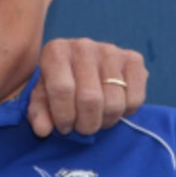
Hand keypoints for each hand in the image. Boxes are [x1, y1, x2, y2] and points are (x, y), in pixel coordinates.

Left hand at [28, 38, 147, 136]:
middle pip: (90, 98)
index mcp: (56, 52)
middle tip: (82, 128)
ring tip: (96, 121)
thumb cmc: (58, 84)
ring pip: (114, 102)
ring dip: (104, 121)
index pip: (62, 89)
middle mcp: (83, 46)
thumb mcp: (42, 98)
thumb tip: (42, 130)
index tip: (64, 128)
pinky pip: (136, 98)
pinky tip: (112, 110)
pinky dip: (125, 113)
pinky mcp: (133, 59)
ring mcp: (110, 51)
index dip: (63, 116)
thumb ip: (39, 113)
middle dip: (86, 124)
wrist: (81, 66)